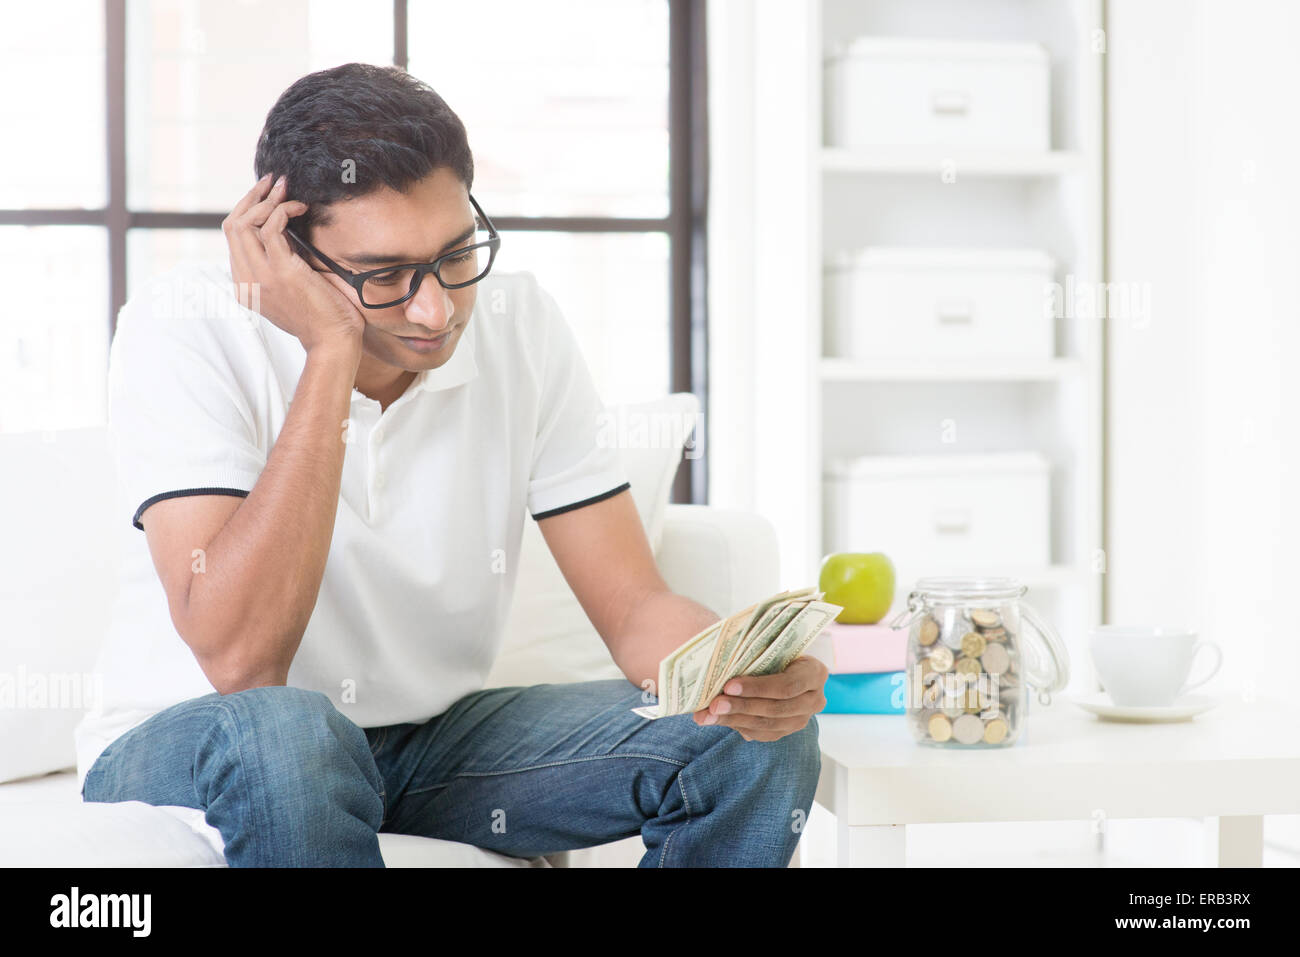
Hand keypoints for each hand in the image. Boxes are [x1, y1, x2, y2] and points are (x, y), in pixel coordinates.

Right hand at [222, 173, 365, 354]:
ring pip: (245, 223)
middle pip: (232, 225)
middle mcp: (246, 281)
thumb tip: (283, 235)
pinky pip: (271, 227)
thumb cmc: (323, 318)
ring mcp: (261, 277)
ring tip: (286, 189)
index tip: (267, 195)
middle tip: (273, 182)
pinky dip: (284, 210)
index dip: (247, 211)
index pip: (232, 238)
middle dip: (252, 197)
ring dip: (266, 199)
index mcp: (245, 286)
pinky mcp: (282, 272)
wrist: (334, 343)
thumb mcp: (291, 290)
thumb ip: (279, 267)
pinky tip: (300, 209)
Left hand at [691, 655, 828, 741]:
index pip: (787, 686)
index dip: (758, 688)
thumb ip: (755, 655)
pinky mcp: (786, 730)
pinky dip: (736, 726)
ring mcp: (802, 719)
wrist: (782, 664)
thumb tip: (720, 666)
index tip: (729, 685)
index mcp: (815, 673)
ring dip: (733, 720)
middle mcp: (815, 699)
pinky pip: (761, 734)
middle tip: (714, 704)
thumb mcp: (771, 647)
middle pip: (776, 708)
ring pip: (767, 725)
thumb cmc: (773, 649)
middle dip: (741, 707)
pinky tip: (716, 720)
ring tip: (707, 716)